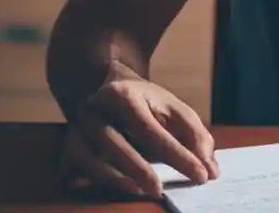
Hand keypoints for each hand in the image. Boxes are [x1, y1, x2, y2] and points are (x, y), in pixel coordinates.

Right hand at [59, 78, 218, 198]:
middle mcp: (93, 110)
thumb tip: (210, 170)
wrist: (108, 89)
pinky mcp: (68, 148)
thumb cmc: (147, 104)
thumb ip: (196, 137)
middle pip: (112, 143)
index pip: (151, 130)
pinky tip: (119, 187)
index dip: (177, 156)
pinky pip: (76, 170)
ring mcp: (76, 129)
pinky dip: (95, 181)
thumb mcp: (175, 110)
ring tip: (141, 190)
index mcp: (122, 95)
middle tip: (160, 189)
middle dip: (138, 169)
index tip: (200, 176)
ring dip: (113, 178)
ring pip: (89, 158)